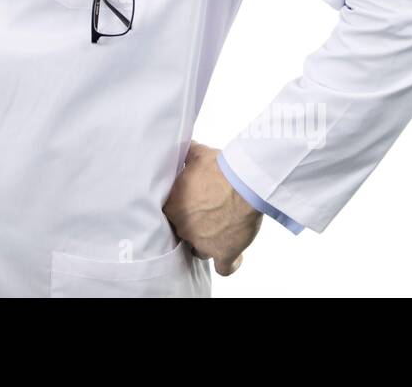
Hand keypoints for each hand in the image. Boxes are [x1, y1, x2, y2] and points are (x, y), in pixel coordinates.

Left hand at [162, 139, 262, 275]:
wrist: (243, 182)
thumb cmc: (219, 167)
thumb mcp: (197, 154)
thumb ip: (186, 153)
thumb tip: (182, 143)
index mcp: (172, 206)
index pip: (168, 216)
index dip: (180, 212)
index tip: (191, 207)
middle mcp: (183, 228)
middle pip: (184, 233)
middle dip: (195, 226)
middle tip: (209, 216)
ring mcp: (203, 243)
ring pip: (200, 251)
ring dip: (208, 244)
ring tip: (221, 234)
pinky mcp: (223, 253)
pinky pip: (223, 269)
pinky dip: (228, 264)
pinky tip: (233, 256)